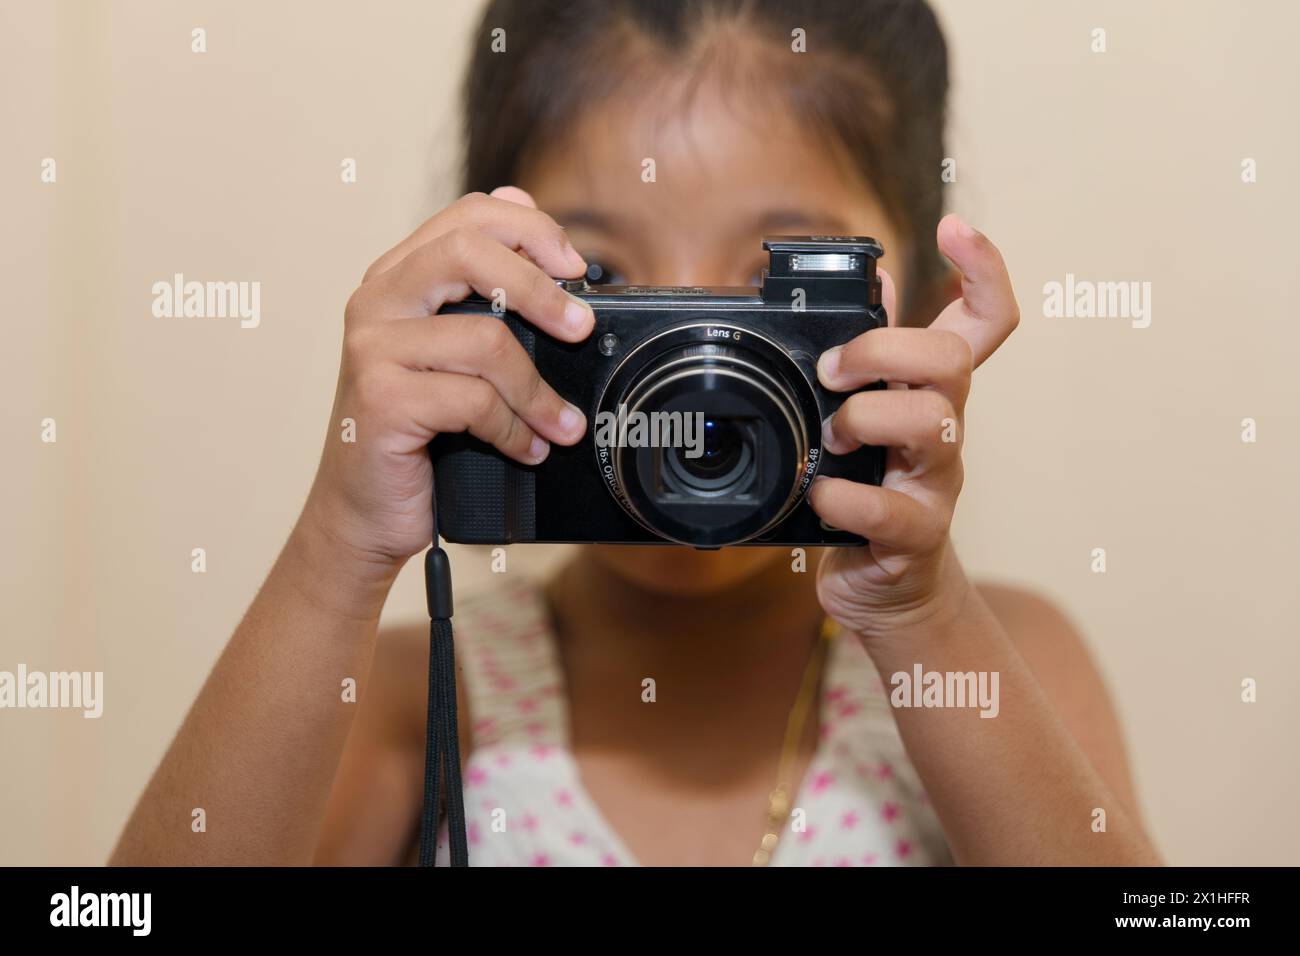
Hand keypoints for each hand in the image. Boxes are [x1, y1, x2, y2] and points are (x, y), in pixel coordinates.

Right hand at [302, 187, 592, 568]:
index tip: (575, 268)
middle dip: (540, 289)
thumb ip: (489, 305)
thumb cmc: (418, 435)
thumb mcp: (458, 359)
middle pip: (469, 253)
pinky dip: (513, 430)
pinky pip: (474, 400)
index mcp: (398, 278)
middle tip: (580, 330)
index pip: (467, 216)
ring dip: (538, 391)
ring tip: (561, 425)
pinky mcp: (381, 400)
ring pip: (485, 339)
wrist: (365, 512)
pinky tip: (525, 450)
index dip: (529, 229)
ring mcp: (372, 349)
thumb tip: (550, 255)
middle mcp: (377, 301)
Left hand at [811, 214, 1019, 639]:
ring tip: (832, 439)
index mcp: (932, 393)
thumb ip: (873, 355)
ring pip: (932, 424)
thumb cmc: (875, 493)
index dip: (983, 268)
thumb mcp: (872, 417)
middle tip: (834, 373)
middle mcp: (944, 430)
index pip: (986, 320)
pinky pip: (888, 509)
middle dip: (885, 351)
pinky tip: (820, 495)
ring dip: (866, 419)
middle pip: (952, 360)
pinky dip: (844, 498)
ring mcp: (936, 483)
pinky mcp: (915, 536)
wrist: (889, 589)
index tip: (954, 227)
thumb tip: (873, 282)